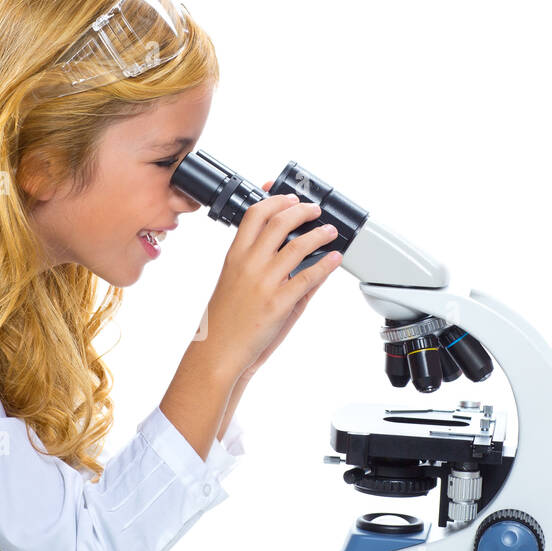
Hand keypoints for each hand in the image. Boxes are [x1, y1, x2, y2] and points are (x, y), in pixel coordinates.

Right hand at [199, 180, 341, 379]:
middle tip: (315, 210)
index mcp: (235, 257)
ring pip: (298, 246)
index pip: (255, 215)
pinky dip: (326, 264)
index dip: (276, 201)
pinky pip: (309, 277)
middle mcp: (248, 265)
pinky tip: (334, 259)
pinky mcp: (279, 303)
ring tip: (330, 231)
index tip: (290, 198)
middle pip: (279, 222)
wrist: (217, 352)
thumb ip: (262, 265)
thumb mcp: (235, 284)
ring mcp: (264, 283)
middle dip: (302, 210)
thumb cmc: (224, 322)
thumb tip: (286, 250)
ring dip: (320, 234)